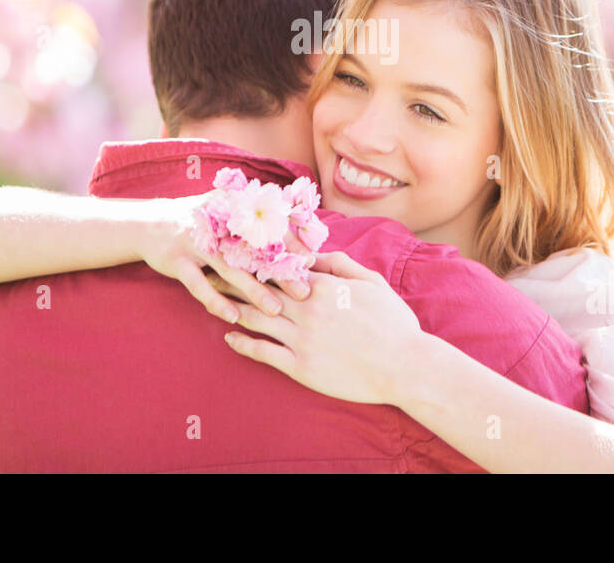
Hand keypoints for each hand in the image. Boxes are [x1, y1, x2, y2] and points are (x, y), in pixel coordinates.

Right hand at [140, 191, 311, 322]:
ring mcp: (194, 241)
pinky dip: (216, 301)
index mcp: (229, 208)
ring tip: (275, 310)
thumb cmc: (198, 222)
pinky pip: (199, 285)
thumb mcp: (223, 211)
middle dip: (280, 273)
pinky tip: (233, 316)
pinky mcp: (176, 261)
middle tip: (304, 292)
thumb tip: (295, 234)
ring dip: (253, 291)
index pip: (267, 226)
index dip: (290, 244)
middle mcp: (214, 222)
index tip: (311, 263)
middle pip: (253, 250)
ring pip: (229, 269)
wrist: (148, 223)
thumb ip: (253, 221)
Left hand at [215, 250, 424, 405]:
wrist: (404, 366)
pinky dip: (244, 343)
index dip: (254, 258)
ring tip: (209, 300)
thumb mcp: (371, 283)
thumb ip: (342, 264)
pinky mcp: (301, 366)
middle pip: (259, 290)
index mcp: (323, 287)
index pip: (279, 267)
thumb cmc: (393, 323)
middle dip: (232, 278)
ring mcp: (302, 339)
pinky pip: (264, 352)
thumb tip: (317, 254)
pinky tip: (229, 337)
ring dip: (230, 308)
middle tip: (209, 269)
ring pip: (256, 318)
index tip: (234, 249)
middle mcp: (306, 310)